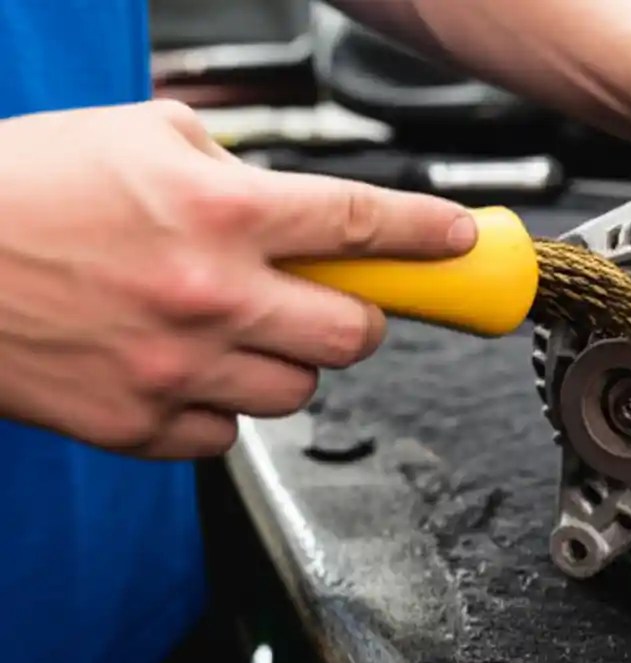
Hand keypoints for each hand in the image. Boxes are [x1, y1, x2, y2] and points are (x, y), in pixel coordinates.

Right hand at [0, 100, 475, 457]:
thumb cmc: (21, 186)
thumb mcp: (141, 135)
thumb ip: (231, 169)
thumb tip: (287, 204)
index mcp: (221, 211)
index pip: (365, 224)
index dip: (430, 236)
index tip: (460, 245)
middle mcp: (212, 294)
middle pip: (356, 334)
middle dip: (358, 317)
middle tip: (331, 303)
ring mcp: (176, 367)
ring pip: (298, 390)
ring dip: (284, 360)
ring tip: (232, 330)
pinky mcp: (136, 424)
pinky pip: (225, 433)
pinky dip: (218, 404)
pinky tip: (181, 367)